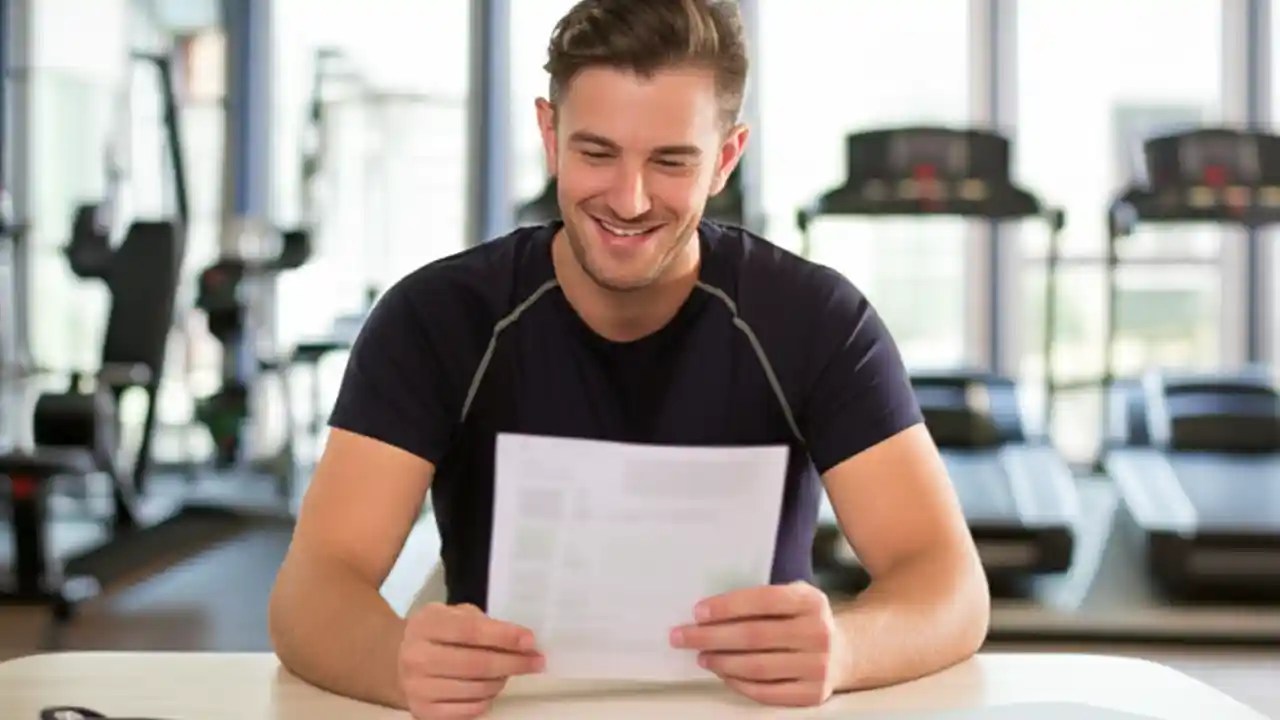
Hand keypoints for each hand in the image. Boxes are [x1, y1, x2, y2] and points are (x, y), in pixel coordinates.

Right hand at [399, 602, 544, 718]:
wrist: (396, 661)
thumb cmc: (436, 634)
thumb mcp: (452, 615)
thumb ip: (482, 622)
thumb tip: (520, 640)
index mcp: (426, 624)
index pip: (472, 631)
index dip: (505, 636)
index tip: (530, 640)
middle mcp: (417, 657)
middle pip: (477, 664)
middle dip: (513, 663)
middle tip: (536, 661)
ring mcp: (417, 687)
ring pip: (476, 689)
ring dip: (501, 681)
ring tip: (509, 672)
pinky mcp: (422, 712)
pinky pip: (469, 710)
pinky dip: (486, 700)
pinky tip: (490, 688)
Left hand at [670, 581, 844, 706]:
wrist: (845, 651)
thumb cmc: (804, 620)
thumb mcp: (794, 598)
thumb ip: (762, 600)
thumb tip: (708, 612)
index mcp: (811, 601)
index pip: (763, 600)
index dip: (727, 606)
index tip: (697, 611)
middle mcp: (818, 633)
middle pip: (753, 636)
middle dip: (711, 636)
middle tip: (682, 636)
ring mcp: (818, 667)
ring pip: (757, 667)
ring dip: (721, 662)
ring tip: (700, 656)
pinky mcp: (812, 694)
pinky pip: (766, 692)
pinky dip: (739, 683)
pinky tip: (723, 674)